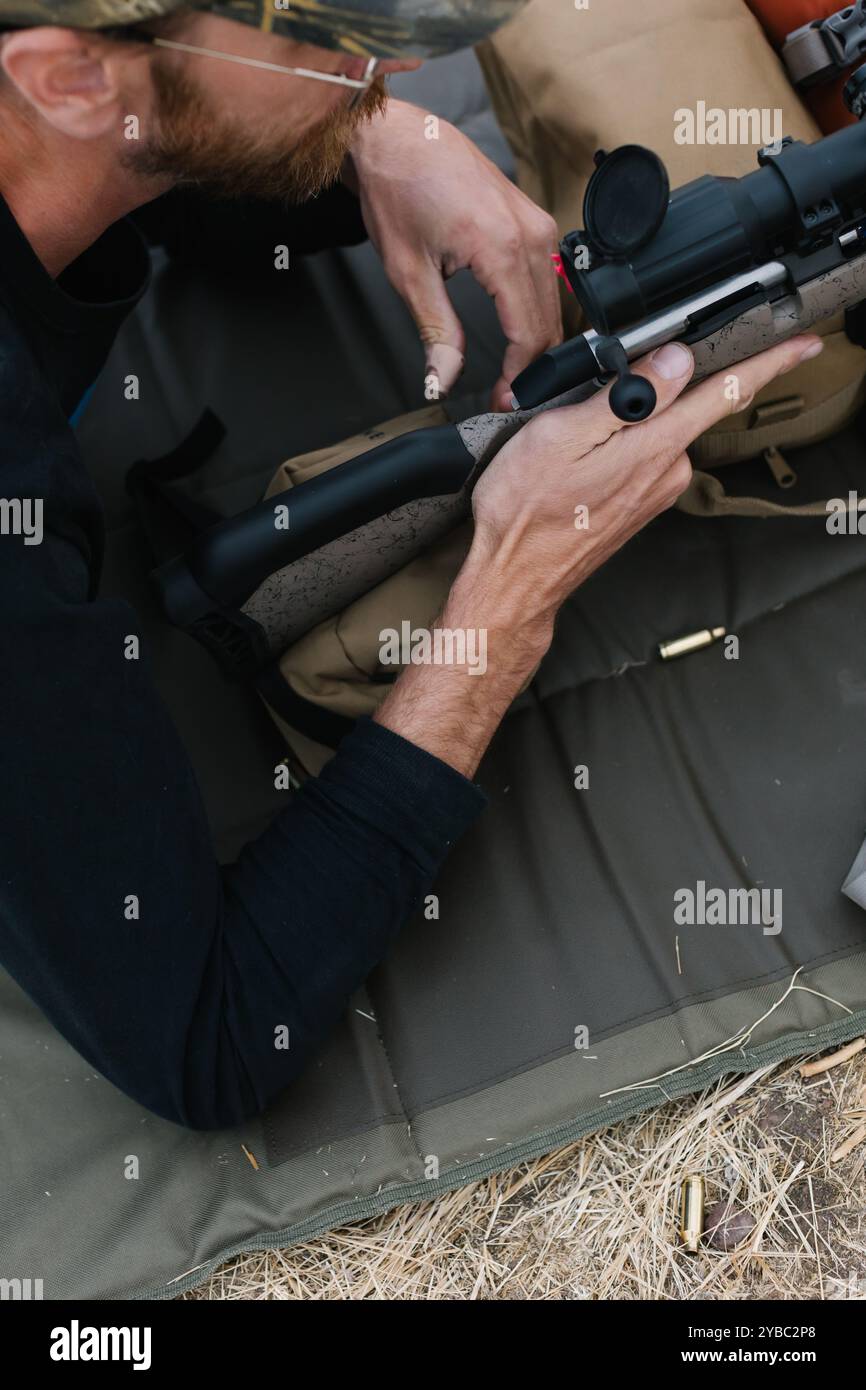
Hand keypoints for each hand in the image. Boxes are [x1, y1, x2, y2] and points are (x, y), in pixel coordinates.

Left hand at [346, 99, 561, 409]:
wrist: (397, 138)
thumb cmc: (398, 191)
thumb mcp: (409, 274)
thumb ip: (437, 332)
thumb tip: (445, 379)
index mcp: (503, 247)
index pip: (529, 333)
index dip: (519, 378)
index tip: (504, 402)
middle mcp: (531, 234)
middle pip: (548, 323)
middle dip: (531, 368)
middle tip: (507, 399)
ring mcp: (537, 224)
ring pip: (553, 304)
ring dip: (537, 344)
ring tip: (513, 375)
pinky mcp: (533, 220)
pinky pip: (547, 280)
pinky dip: (536, 314)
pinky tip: (518, 337)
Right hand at [464, 334, 824, 643]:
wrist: (513, 580)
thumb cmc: (525, 514)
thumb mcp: (563, 434)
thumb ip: (626, 395)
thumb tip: (675, 360)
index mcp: (655, 448)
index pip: (726, 394)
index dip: (770, 362)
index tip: (804, 343)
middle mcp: (667, 472)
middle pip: (686, 405)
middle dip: (655, 387)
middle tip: (596, 393)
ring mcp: (655, 492)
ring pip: (659, 431)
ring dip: (626, 421)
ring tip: (571, 434)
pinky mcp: (639, 505)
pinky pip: (643, 456)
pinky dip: (619, 445)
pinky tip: (580, 458)